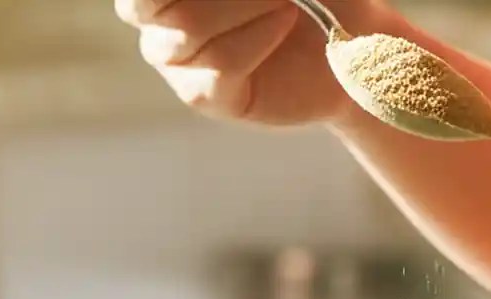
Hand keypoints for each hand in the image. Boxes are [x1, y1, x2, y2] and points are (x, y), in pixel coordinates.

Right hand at [116, 0, 386, 126]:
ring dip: (246, 4)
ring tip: (287, 1)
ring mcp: (176, 63)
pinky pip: (220, 63)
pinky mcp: (203, 96)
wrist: (345, 42)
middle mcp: (156, 22)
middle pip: (145, 3)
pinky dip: (257, 35)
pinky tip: (285, 20)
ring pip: (187, 28)